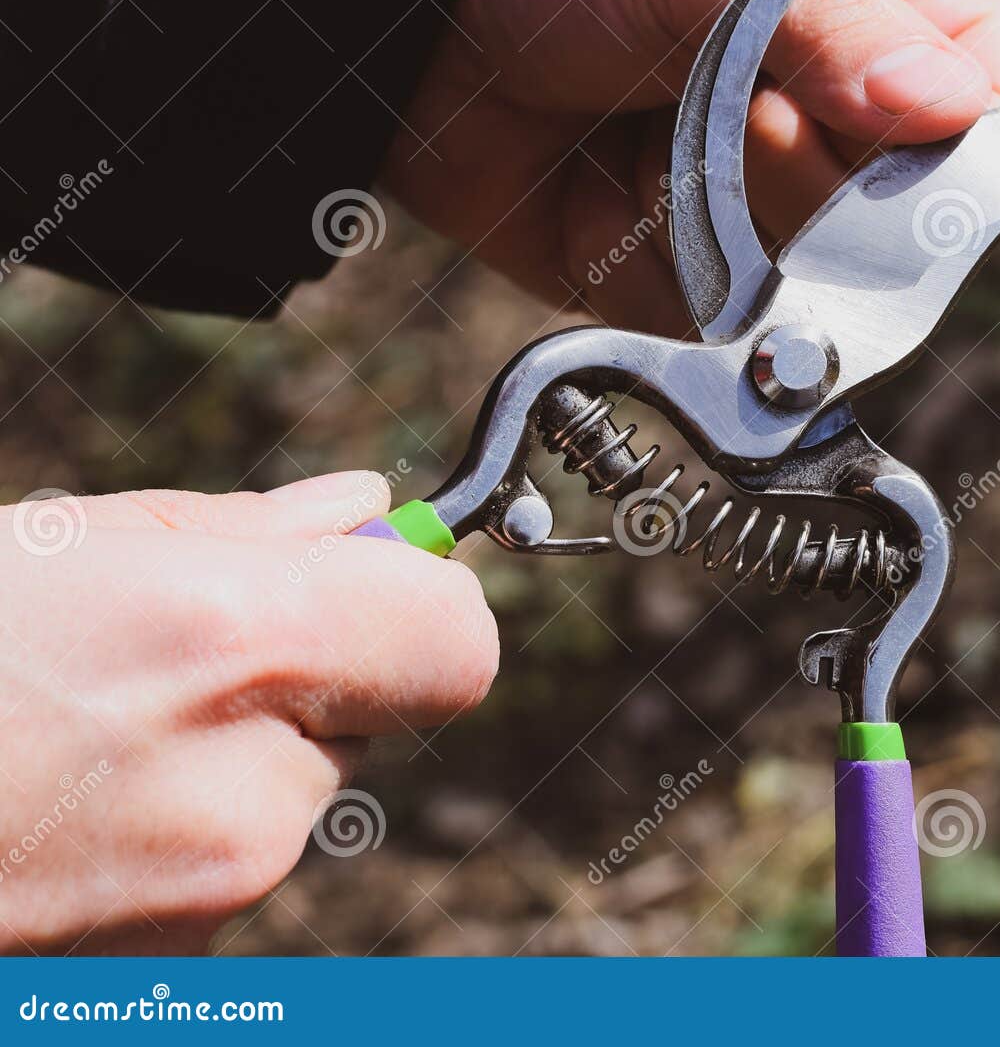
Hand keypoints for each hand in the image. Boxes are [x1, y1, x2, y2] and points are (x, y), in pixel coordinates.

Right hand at [0, 473, 496, 953]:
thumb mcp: (72, 542)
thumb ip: (252, 529)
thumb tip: (370, 515)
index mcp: (237, 648)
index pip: (457, 642)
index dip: (423, 602)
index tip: (376, 579)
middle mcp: (248, 785)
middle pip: (379, 714)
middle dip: (313, 671)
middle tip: (183, 642)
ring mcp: (207, 889)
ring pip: (297, 786)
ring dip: (236, 744)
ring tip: (85, 719)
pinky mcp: (165, 957)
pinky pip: (230, 853)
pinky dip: (183, 810)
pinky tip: (68, 786)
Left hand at [384, 0, 999, 332]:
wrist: (429, 23)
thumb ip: (837, 27)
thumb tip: (952, 110)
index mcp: (906, 26)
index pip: (995, 129)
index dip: (934, 158)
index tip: (858, 133)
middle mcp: (860, 132)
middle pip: (901, 234)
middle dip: (787, 178)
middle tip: (711, 99)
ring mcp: (783, 216)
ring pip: (809, 292)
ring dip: (708, 220)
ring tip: (644, 133)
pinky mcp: (708, 285)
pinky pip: (720, 328)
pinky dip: (653, 271)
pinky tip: (610, 192)